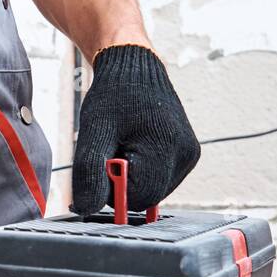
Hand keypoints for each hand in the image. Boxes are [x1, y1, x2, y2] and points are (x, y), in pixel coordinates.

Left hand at [71, 45, 200, 214]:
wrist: (134, 68)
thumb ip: (90, 173)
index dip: (113, 188)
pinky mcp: (187, 154)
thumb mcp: (93, 133)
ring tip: (123, 144)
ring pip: (153, 190)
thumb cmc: (113, 96)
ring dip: (132, 177)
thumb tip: (87, 209)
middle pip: (146, 197)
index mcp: (167, 148)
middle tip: (111, 150)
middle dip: (122, 183)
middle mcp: (186, 154)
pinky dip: (142, 171)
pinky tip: (135, 146)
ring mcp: (189, 155)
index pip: (138, 198)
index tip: (102, 161)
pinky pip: (160, 179)